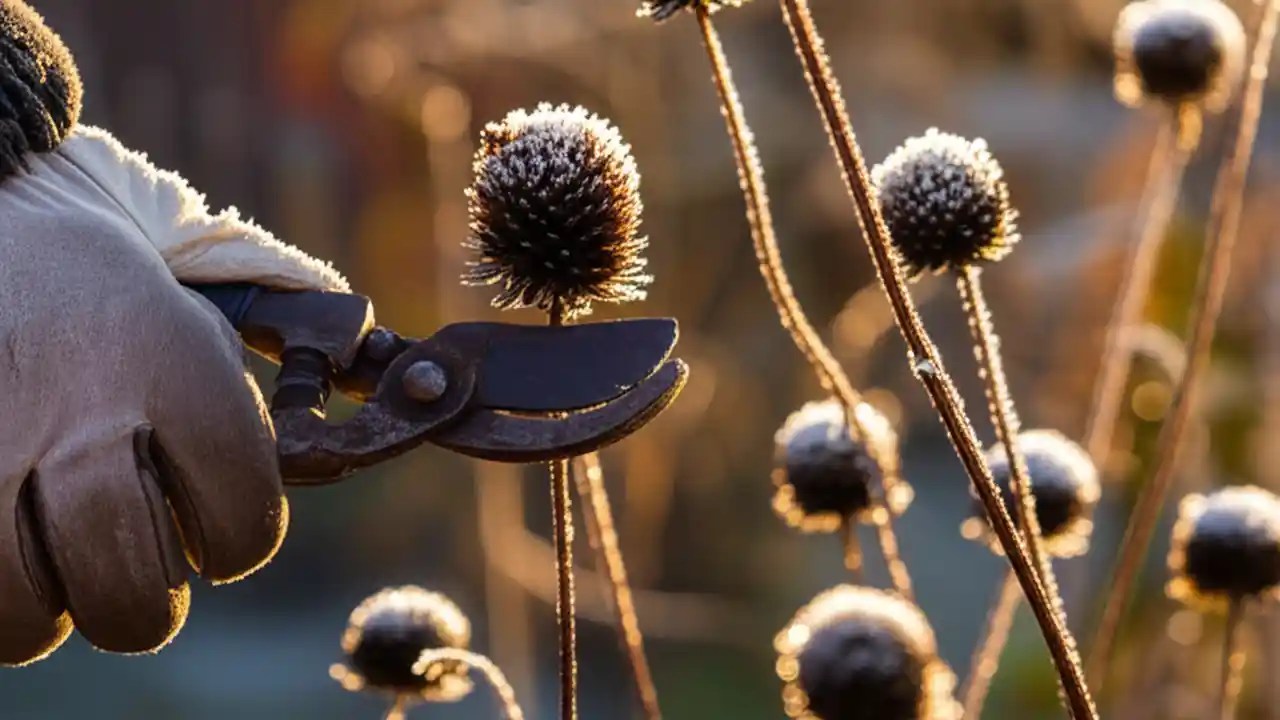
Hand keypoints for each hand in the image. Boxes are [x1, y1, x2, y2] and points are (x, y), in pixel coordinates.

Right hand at [0, 203, 286, 663]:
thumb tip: (253, 525)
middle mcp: (86, 419)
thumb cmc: (122, 309)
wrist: (9, 230)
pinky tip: (13, 556)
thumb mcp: (206, 339)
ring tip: (64, 576)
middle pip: (130, 593)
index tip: (222, 537)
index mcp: (182, 378)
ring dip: (55, 613)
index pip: (244, 521)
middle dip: (146, 609)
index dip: (239, 543)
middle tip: (140, 587)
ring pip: (30, 615)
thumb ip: (238, 432)